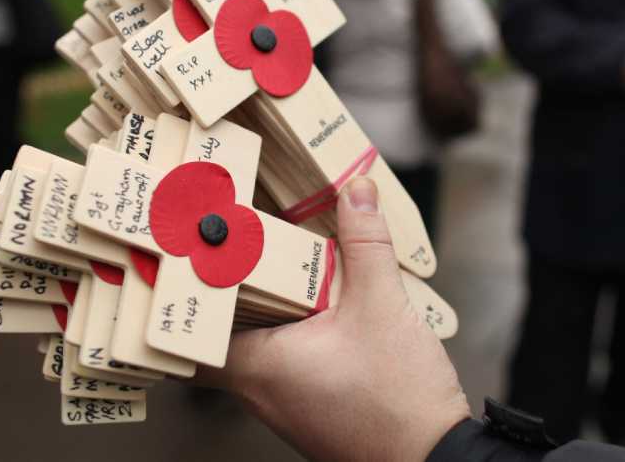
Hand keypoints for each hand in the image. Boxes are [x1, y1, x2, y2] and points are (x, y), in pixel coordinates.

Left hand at [195, 178, 470, 461]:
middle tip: (241, 241)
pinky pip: (283, 360)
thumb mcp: (383, 305)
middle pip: (223, 329)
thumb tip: (356, 191)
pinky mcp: (308, 406)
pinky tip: (319, 303)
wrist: (435, 460)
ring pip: (255, 344)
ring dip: (265, 306)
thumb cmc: (400, 400)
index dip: (189, 288)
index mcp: (259, 366)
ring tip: (282, 260)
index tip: (196, 250)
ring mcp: (284, 403)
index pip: (193, 329)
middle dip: (233, 285)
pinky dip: (290, 328)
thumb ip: (366, 242)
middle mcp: (260, 390)